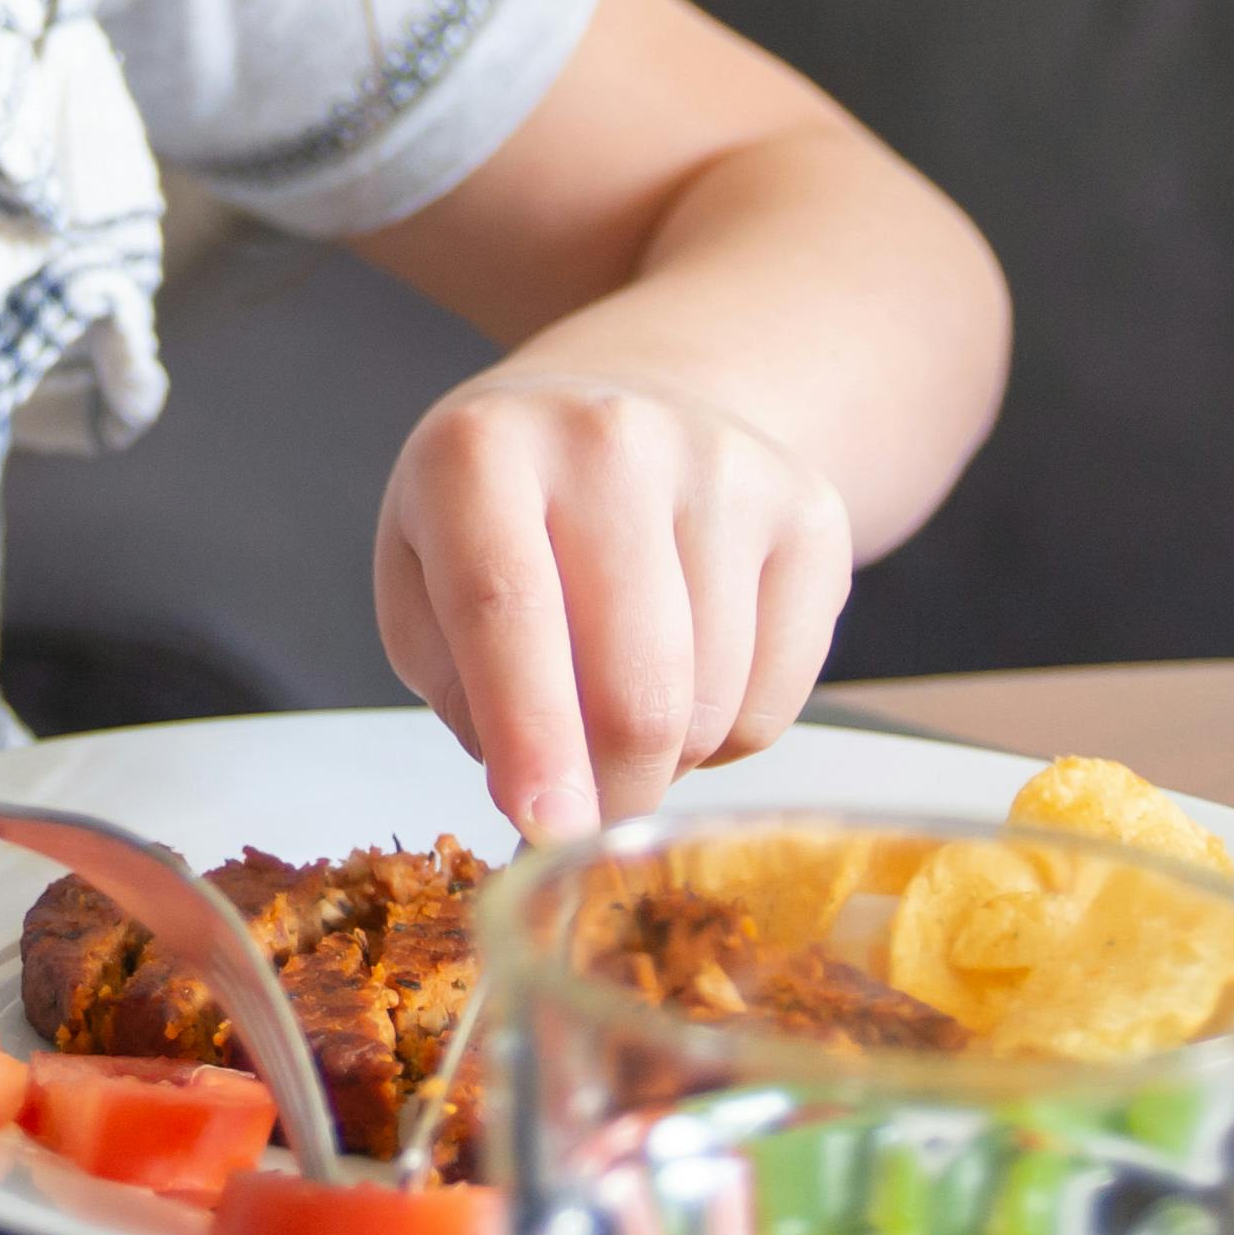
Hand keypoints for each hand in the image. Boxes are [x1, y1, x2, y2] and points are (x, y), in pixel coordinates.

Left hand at [372, 373, 853, 841]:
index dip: (529, 733)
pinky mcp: (809, 514)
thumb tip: (544, 803)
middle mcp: (609, 439)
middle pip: (634, 678)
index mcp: (481, 452)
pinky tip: (693, 677)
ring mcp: (724, 468)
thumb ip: (462, 692)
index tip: (544, 828)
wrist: (628, 406)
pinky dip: (729, 735)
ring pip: (712, 702)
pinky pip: (778, 701)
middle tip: (586, 820)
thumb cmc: (504, 523)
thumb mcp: (424, 587)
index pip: (507, 606)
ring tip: (626, 709)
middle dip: (611, 789)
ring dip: (667, 759)